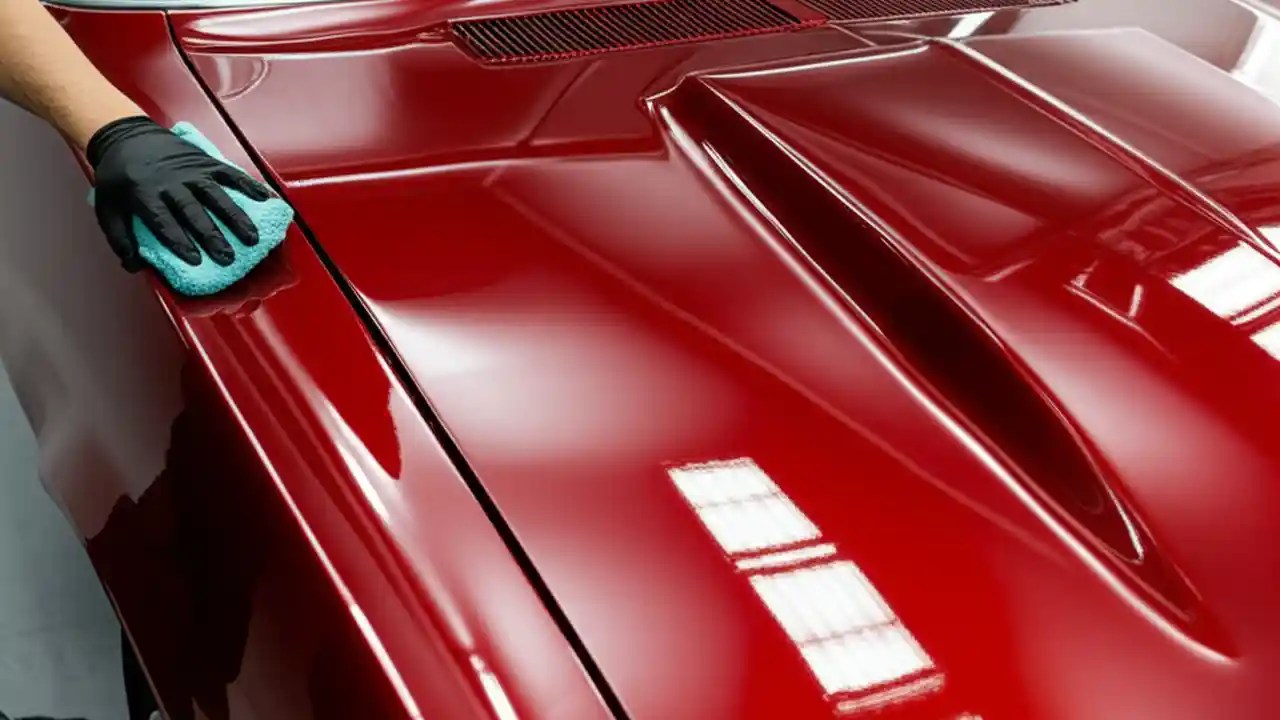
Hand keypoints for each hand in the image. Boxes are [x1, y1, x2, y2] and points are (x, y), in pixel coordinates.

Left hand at [88, 116, 271, 270]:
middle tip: (227, 257)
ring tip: (252, 238)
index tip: (195, 260)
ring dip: (236, 217)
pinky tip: (266, 200)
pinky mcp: (206, 162)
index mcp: (143, 193)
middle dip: (212, 235)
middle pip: (194, 211)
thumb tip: (134, 265)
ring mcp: (191, 171)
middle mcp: (171, 182)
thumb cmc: (118, 176)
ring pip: (217, 195)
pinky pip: (231, 174)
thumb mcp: (106, 207)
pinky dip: (250, 186)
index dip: (179, 241)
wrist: (126, 135)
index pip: (163, 221)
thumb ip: (119, 238)